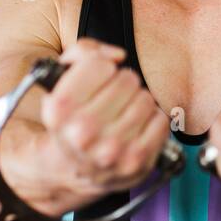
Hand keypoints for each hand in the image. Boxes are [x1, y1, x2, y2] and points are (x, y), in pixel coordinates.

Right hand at [38, 38, 171, 199]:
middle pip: (127, 79)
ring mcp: (111, 150)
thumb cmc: (74, 118)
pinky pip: (160, 120)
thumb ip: (84, 52)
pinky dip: (152, 120)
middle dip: (122, 83)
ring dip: (137, 101)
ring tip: (123, 113)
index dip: (100, 67)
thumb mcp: (63, 81)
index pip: (99, 64)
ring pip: (145, 98)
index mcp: (59, 111)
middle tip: (113, 97)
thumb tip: (117, 56)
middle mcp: (82, 133)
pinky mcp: (137, 160)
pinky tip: (135, 128)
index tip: (96, 78)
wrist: (76, 168)